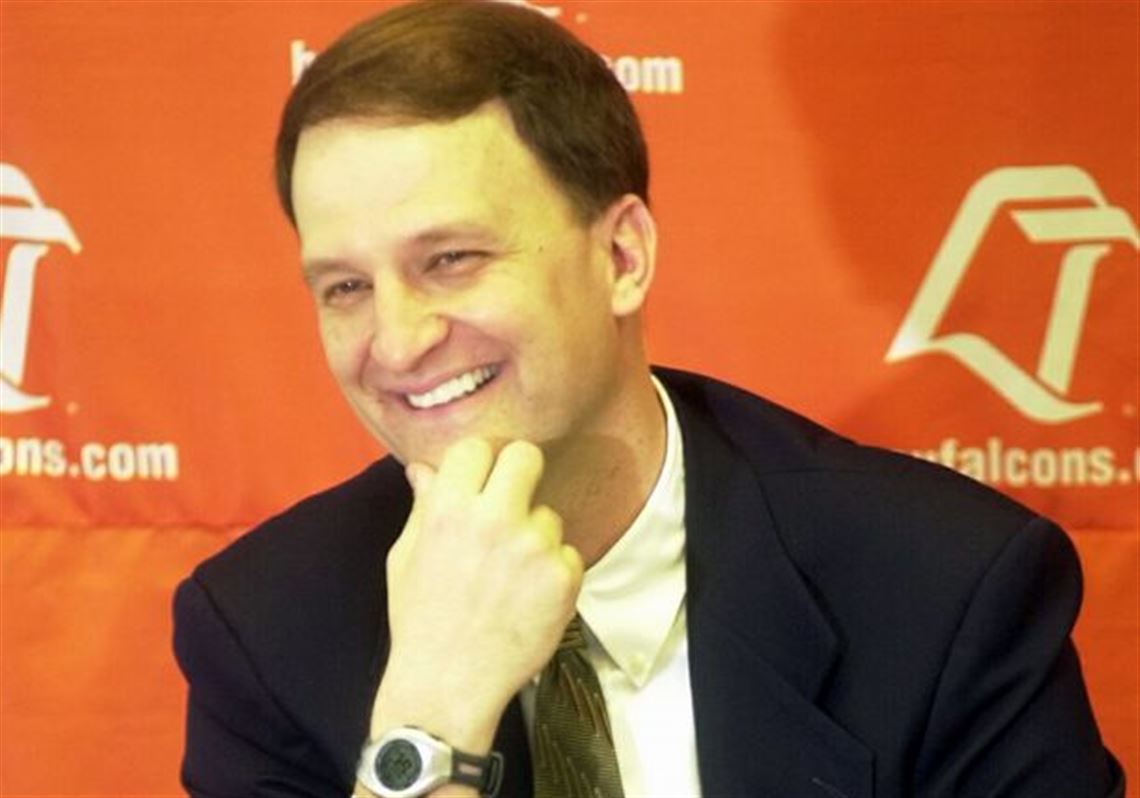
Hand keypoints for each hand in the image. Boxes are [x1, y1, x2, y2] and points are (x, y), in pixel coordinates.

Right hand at [370, 438, 583, 750]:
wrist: (448, 685)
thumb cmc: (420, 620)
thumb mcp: (405, 558)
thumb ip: (423, 507)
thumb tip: (425, 467)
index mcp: (449, 509)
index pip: (477, 447)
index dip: (478, 464)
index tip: (480, 481)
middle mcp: (495, 519)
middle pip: (526, 456)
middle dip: (519, 474)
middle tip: (512, 503)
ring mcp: (534, 547)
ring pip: (549, 514)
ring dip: (536, 536)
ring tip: (511, 574)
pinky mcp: (564, 577)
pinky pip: (568, 553)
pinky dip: (554, 571)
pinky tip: (529, 597)